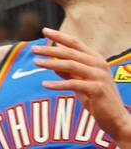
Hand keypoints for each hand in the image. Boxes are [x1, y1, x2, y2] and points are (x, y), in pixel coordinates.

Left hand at [34, 27, 130, 148]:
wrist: (115, 119)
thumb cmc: (98, 100)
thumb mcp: (81, 82)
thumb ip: (69, 72)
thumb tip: (52, 63)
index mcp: (96, 59)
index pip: (75, 43)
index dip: (59, 36)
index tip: (44, 30)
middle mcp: (99, 64)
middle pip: (70, 52)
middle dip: (50, 49)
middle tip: (33, 49)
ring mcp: (99, 76)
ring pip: (71, 65)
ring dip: (51, 63)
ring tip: (35, 62)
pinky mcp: (97, 89)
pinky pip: (73, 83)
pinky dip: (58, 84)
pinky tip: (44, 85)